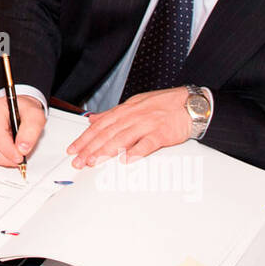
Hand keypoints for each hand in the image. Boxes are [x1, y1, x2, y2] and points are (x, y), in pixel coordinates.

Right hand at [0, 94, 45, 167]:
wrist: (19, 109)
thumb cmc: (25, 111)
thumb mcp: (35, 116)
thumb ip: (31, 131)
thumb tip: (22, 148)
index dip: (7, 149)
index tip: (19, 157)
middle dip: (6, 157)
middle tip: (20, 159)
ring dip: (1, 159)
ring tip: (14, 155)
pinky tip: (5, 154)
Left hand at [68, 87, 190, 167]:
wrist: (190, 103)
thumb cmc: (164, 105)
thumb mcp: (135, 104)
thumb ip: (113, 114)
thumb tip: (93, 119)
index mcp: (126, 109)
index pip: (100, 125)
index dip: (85, 138)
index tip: (73, 149)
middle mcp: (134, 116)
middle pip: (107, 133)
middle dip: (90, 148)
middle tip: (78, 161)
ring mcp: (147, 124)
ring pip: (122, 138)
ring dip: (106, 151)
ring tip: (94, 161)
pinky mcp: (162, 133)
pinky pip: (147, 143)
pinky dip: (136, 151)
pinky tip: (126, 159)